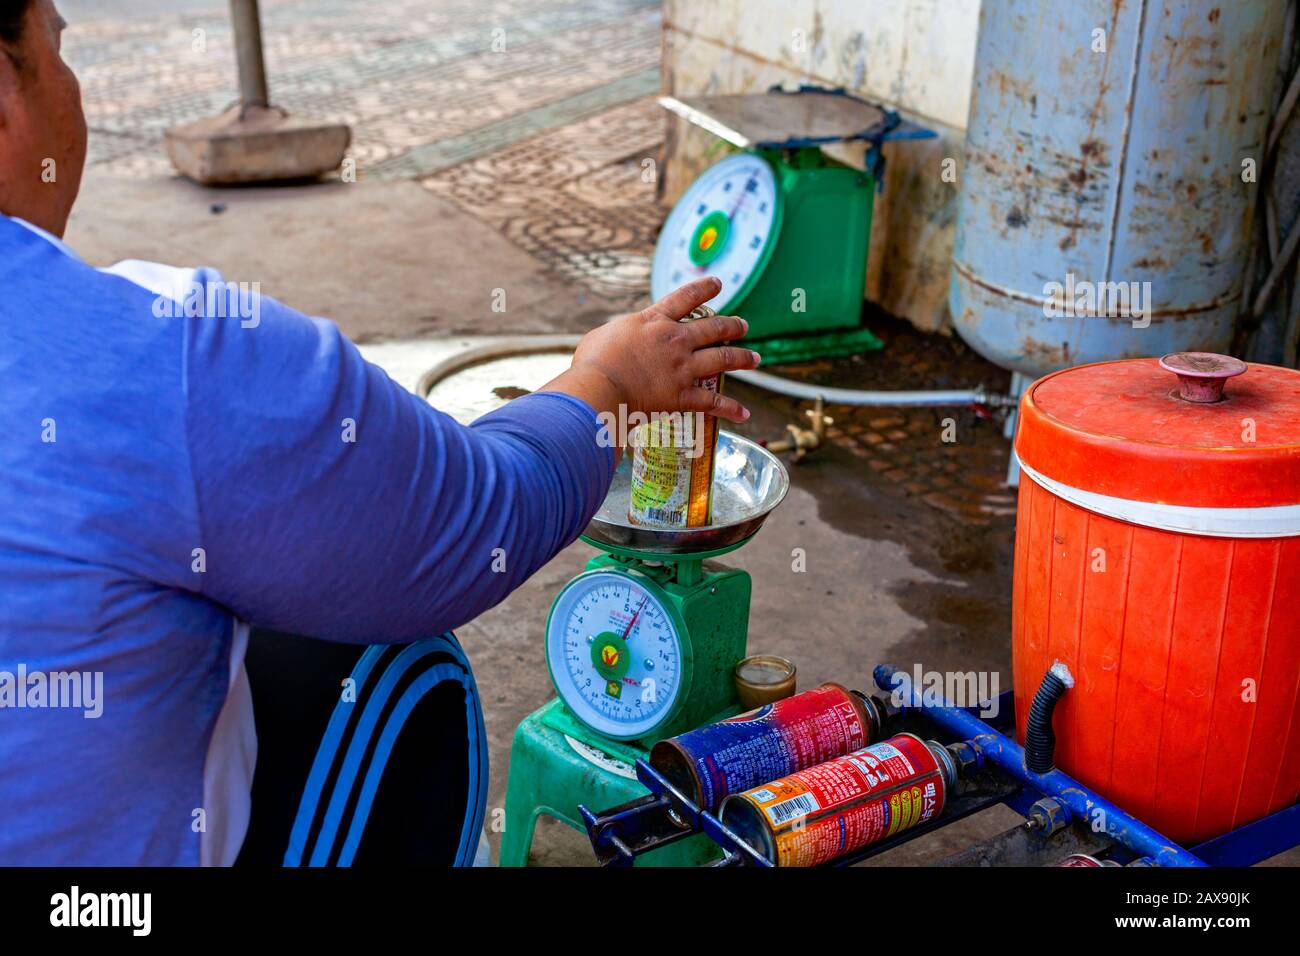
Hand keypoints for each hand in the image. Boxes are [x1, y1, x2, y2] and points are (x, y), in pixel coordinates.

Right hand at [546, 277, 760, 427]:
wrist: (600, 387)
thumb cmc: (592, 363)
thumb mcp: (601, 336)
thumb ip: (617, 335)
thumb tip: (615, 340)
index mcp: (653, 321)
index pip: (685, 298)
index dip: (704, 289)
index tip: (718, 284)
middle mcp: (675, 340)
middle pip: (713, 327)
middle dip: (732, 325)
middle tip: (743, 325)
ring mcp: (682, 367)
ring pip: (723, 358)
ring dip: (743, 358)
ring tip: (755, 358)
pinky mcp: (683, 395)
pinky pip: (714, 401)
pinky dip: (731, 408)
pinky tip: (744, 413)